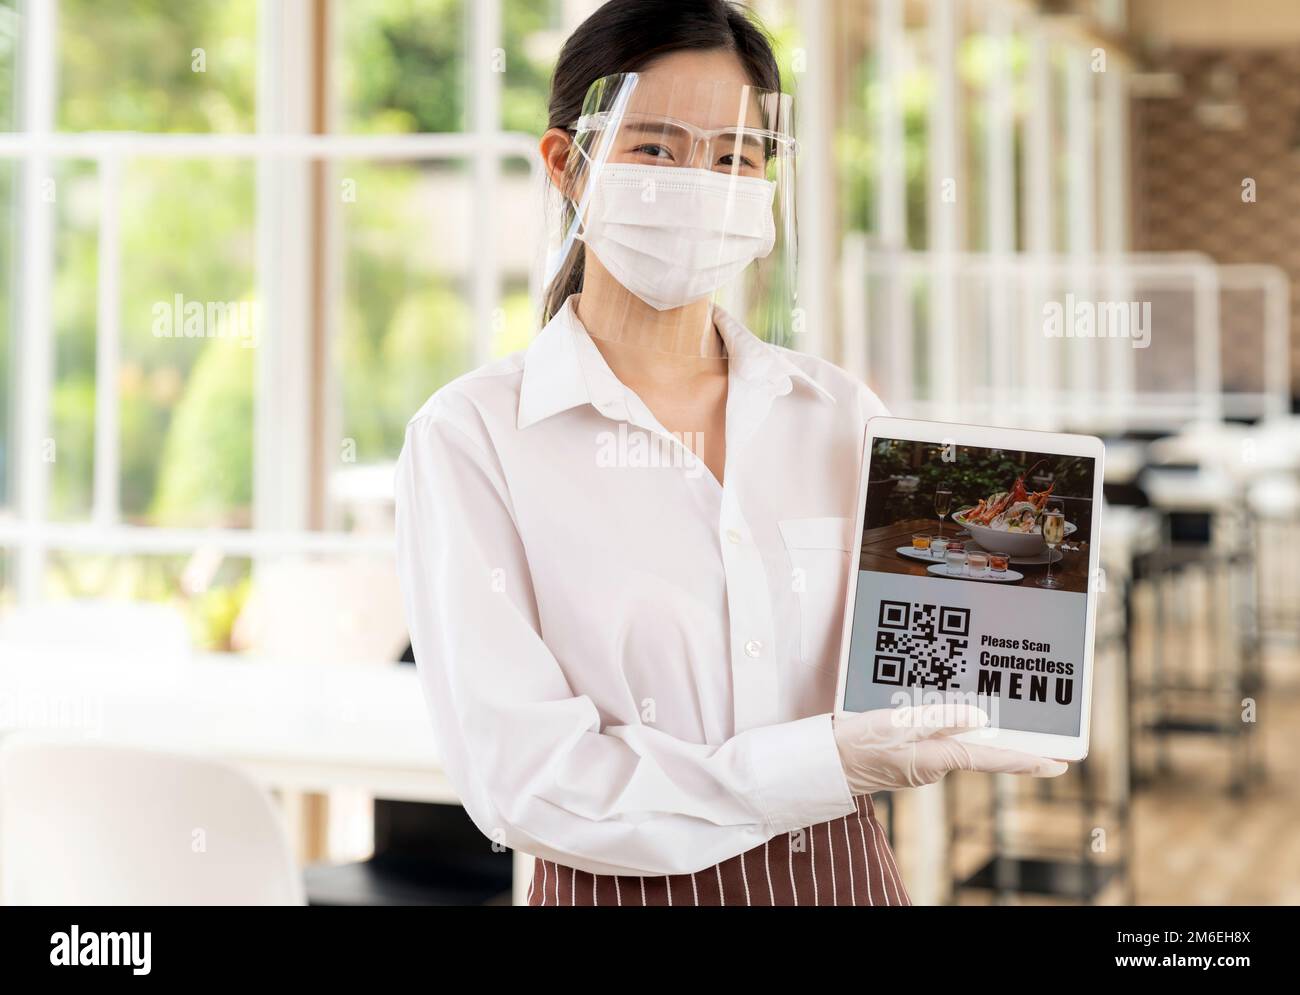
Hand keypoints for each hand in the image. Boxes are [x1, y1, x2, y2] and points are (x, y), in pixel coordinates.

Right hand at [833, 704, 1067, 793]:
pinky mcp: (908, 759)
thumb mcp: (898, 723)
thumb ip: (939, 718)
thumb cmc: (858, 742)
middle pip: (982, 751)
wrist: (826, 765)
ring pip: (958, 744)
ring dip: (975, 732)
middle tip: (1044, 738)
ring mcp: (922, 765)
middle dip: (1011, 745)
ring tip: (997, 712)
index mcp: (938, 759)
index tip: (1059, 765)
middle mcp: (936, 766)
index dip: (1028, 761)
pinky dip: (948, 730)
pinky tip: (948, 715)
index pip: (993, 758)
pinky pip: (937, 743)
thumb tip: (978, 717)